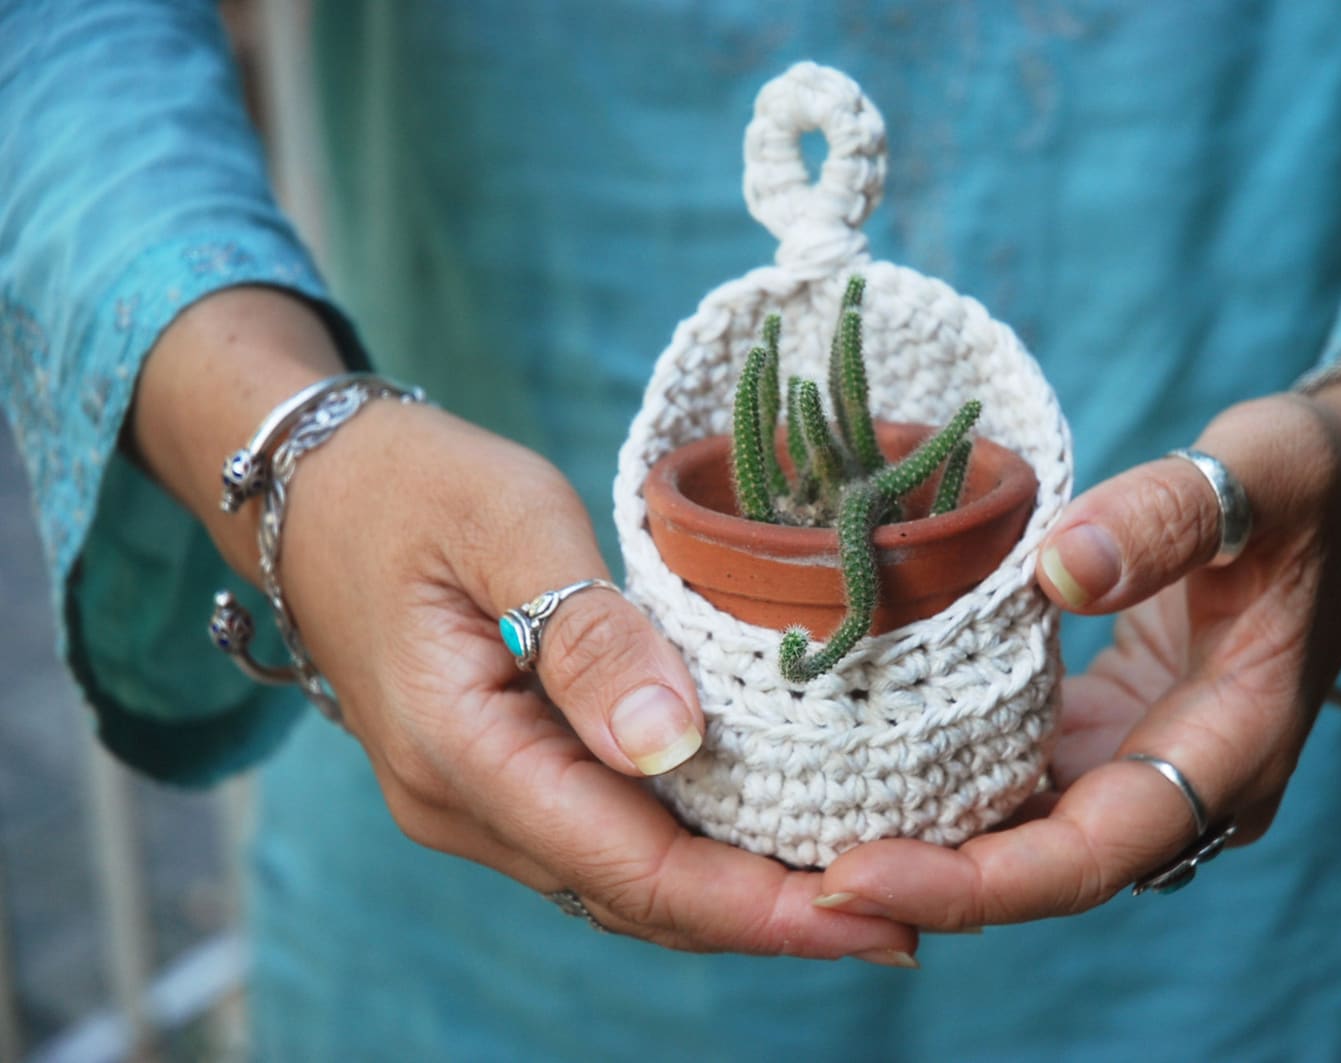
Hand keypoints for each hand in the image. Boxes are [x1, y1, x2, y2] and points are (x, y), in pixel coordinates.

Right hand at [133, 288, 917, 962]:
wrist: (315, 486)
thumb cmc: (414, 485)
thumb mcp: (506, 524)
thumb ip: (584, 635)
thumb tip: (672, 746)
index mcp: (458, 750)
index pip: (625, 862)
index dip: (749, 902)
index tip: (869, 910)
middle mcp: (460, 804)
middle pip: (632, 895)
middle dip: (764, 919)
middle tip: (901, 919)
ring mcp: (472, 801)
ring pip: (618, 883)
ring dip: (731, 900)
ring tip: (857, 897)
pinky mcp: (494, 779)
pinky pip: (601, 843)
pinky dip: (686, 859)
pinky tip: (759, 847)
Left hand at [813, 330, 1340, 928]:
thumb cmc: (1311, 482)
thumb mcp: (1258, 472)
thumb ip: (1168, 517)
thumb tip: (1059, 567)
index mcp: (1230, 749)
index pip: (1091, 853)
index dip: (974, 883)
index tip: (856, 873)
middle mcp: (1184, 784)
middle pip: (1041, 870)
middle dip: (921, 885)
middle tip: (791, 875)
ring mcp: (1142, 764)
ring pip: (1022, 837)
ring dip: (922, 845)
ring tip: (799, 835)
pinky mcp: (1106, 734)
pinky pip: (1018, 782)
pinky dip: (944, 786)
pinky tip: (860, 761)